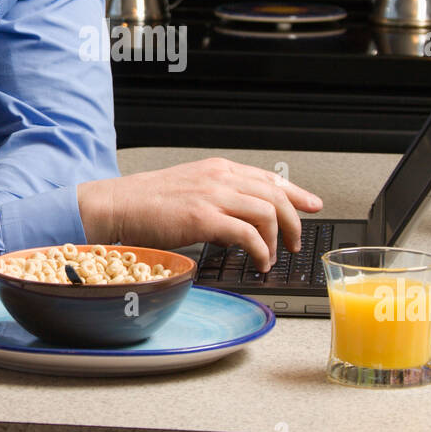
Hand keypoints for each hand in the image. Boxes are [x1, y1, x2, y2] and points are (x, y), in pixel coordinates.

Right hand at [77, 158, 322, 270]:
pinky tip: (258, 262)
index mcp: (218, 169)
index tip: (312, 204)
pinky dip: (260, 251)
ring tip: (272, 257)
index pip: (268, 178)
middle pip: (275, 195)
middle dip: (294, 221)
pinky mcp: (204, 218)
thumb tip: (240, 226)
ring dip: (276, 240)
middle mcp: (220, 177)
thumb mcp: (191, 191)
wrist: (119, 204)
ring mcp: (213, 195)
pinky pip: (247, 234)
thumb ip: (218, 202)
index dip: (295, 193)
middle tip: (296, 242)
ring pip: (267, 213)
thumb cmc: (148, 202)